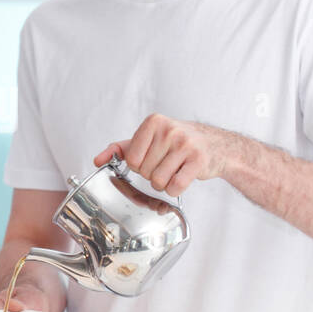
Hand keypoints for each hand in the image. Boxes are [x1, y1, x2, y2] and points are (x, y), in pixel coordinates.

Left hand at [95, 114, 233, 195]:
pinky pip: (175, 187)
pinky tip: (182, 178)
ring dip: (164, 184)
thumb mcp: (147, 140)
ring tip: (174, 171)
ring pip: (159, 182)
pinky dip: (176, 189)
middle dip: (152, 175)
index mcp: (153, 122)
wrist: (215, 145)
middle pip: (144, 172)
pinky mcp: (198, 160)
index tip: (150, 158)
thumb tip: (97, 160)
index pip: (131, 159)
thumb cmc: (176, 143)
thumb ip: (120, 149)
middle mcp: (169, 130)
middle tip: (166, 164)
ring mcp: (185, 144)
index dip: (139, 165)